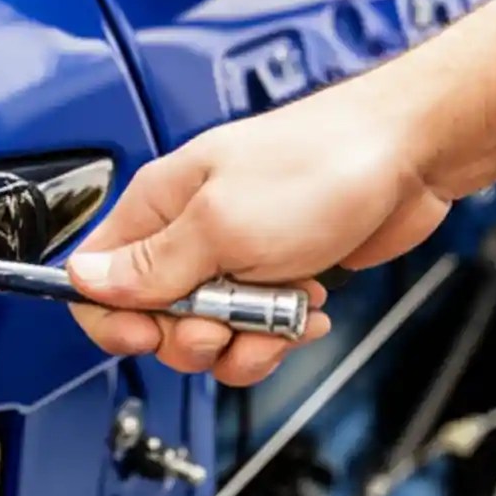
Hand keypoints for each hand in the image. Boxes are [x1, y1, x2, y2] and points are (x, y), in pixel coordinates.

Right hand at [66, 78, 449, 384]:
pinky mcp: (269, 274)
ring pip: (204, 332)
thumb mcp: (222, 223)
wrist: (411, 154)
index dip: (112, 318)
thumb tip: (84, 281)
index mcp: (156, 207)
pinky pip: (250, 329)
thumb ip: (150, 264)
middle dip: (189, 336)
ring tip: (277, 316)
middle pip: (150, 318)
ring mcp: (228, 255)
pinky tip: (303, 311)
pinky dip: (276, 332)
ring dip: (242, 340)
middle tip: (224, 323)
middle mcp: (185, 232)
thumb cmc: (322, 164)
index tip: (146, 335)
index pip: (96, 278)